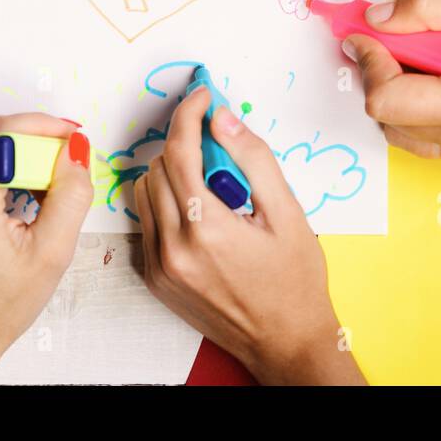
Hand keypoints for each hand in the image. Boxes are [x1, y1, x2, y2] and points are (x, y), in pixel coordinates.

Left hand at [136, 88, 364, 384]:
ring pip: (145, 192)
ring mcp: (160, 266)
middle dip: (186, 145)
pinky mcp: (155, 278)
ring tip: (212, 186)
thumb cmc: (295, 283)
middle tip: (220, 149)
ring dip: (172, 174)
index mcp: (208, 229)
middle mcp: (174, 248)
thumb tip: (224, 119)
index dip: (189, 114)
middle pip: (158, 167)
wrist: (286, 343)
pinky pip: (147, 221)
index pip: (180, 151)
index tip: (203, 97)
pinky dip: (167, 204)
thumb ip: (254, 160)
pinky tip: (200, 214)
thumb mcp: (288, 214)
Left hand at [348, 0, 440, 169]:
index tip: (361, 32)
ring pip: (409, 136)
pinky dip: (427, 110)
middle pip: (389, 121)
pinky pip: (437, 141)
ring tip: (425, 55)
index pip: (386, 100)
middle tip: (392, 36)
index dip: (367, 62)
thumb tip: (378, 16)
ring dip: (401, 96)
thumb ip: (434, 10)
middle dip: (380, 76)